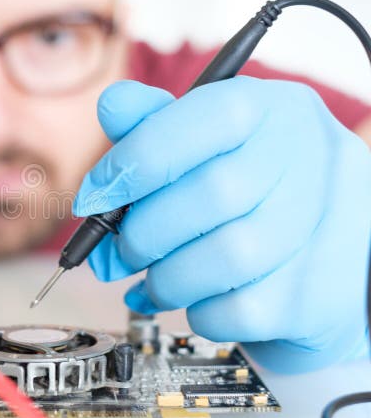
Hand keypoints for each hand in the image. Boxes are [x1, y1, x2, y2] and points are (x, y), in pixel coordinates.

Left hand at [74, 78, 370, 372]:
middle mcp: (309, 159)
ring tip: (153, 278)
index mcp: (272, 110)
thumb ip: (155, 125)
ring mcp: (324, 227)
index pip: (204, 117)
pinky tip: (193, 300)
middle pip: (211, 194)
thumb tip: (113, 106)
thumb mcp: (206, 143)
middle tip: (118, 250)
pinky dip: (198, 311)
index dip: (135, 160)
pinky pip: (238, 311)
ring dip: (165, 278)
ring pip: (224, 259)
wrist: (323, 252)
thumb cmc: (251, 191)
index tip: (94, 196)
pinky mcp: (318, 293)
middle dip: (143, 232)